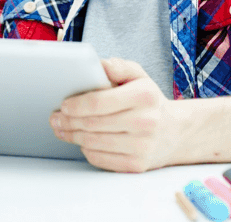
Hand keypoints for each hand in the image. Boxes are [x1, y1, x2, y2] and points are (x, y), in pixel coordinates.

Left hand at [50, 58, 179, 171]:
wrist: (175, 132)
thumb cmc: (149, 101)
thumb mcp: (139, 76)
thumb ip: (119, 67)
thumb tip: (100, 64)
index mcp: (143, 96)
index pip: (98, 102)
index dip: (75, 105)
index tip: (63, 105)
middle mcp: (145, 122)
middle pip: (92, 124)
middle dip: (67, 122)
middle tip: (55, 119)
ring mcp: (142, 146)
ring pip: (93, 143)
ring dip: (73, 136)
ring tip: (62, 130)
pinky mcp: (137, 165)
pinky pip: (101, 159)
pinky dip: (87, 150)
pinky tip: (83, 142)